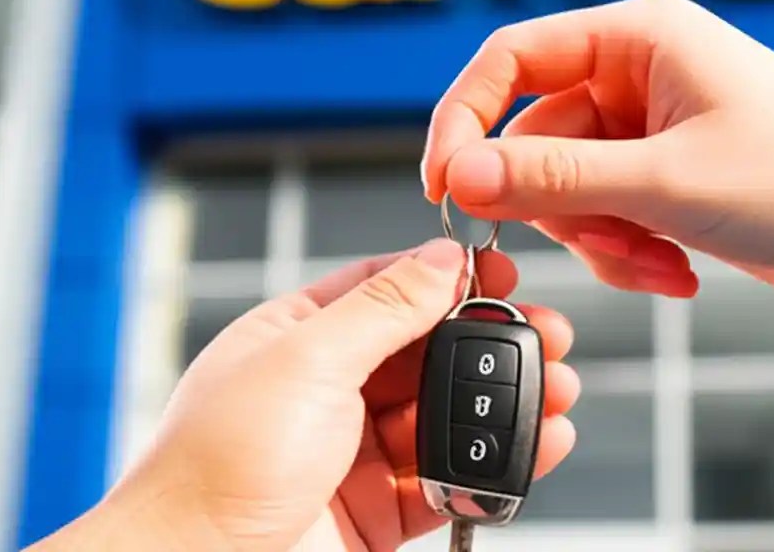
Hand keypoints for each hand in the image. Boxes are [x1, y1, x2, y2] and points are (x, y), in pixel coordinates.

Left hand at [30, 240, 578, 551]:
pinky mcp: (373, 514)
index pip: (386, 290)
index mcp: (296, 340)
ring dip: (504, 406)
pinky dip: (494, 467)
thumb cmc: (215, 470)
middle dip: (491, 345)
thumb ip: (383, 308)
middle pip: (428, 356)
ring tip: (558, 393)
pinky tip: (535, 449)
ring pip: (446, 419)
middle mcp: (325, 393)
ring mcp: (351, 456)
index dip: (449, 280)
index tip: (507, 276)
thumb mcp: (306, 362)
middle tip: (549, 339)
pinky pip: (448, 482)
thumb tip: (442, 259)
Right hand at [421, 0, 773, 297]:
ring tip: (662, 261)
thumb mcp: (665, 180)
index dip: (464, 119)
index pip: (511, 60)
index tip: (443, 184)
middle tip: (606, 242)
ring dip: (603, 241)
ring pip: (570, 191)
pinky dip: (630, 252)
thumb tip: (460, 172)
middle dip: (564, 208)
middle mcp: (638, 73)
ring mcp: (652, 128)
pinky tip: (679, 270)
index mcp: (637, 37)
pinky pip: (607, 217)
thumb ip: (554, 179)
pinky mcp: (667, 177)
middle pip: (535, 140)